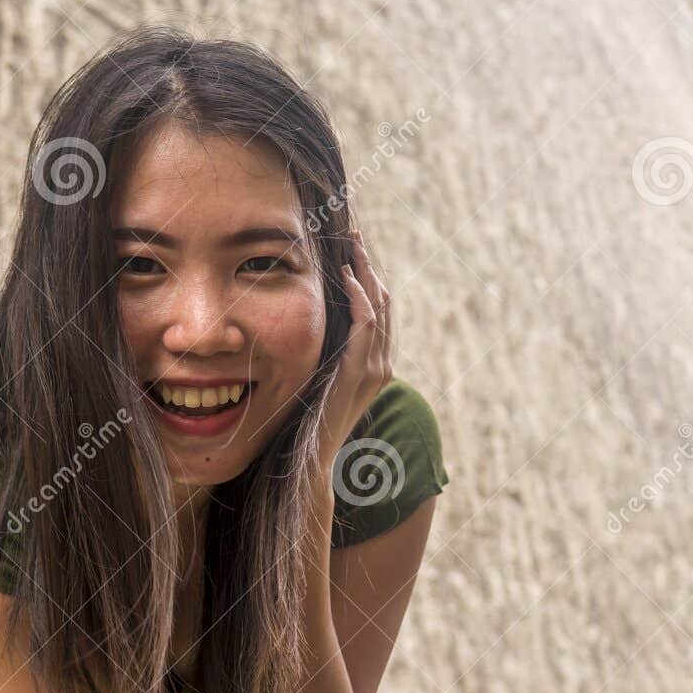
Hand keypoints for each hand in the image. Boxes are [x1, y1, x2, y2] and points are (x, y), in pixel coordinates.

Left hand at [316, 229, 395, 470]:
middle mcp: (382, 364)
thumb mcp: (320, 380)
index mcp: (375, 365)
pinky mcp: (362, 371)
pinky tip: (348, 277)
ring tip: (352, 245)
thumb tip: (308, 330)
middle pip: (384, 302)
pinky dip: (359, 297)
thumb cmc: (312, 423)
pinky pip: (367, 324)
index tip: (353, 252)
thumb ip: (325, 358)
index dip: (368, 278)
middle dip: (369, 266)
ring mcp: (376, 368)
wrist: (316, 457)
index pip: (378, 310)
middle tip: (354, 235)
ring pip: (379, 307)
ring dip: (365, 273)